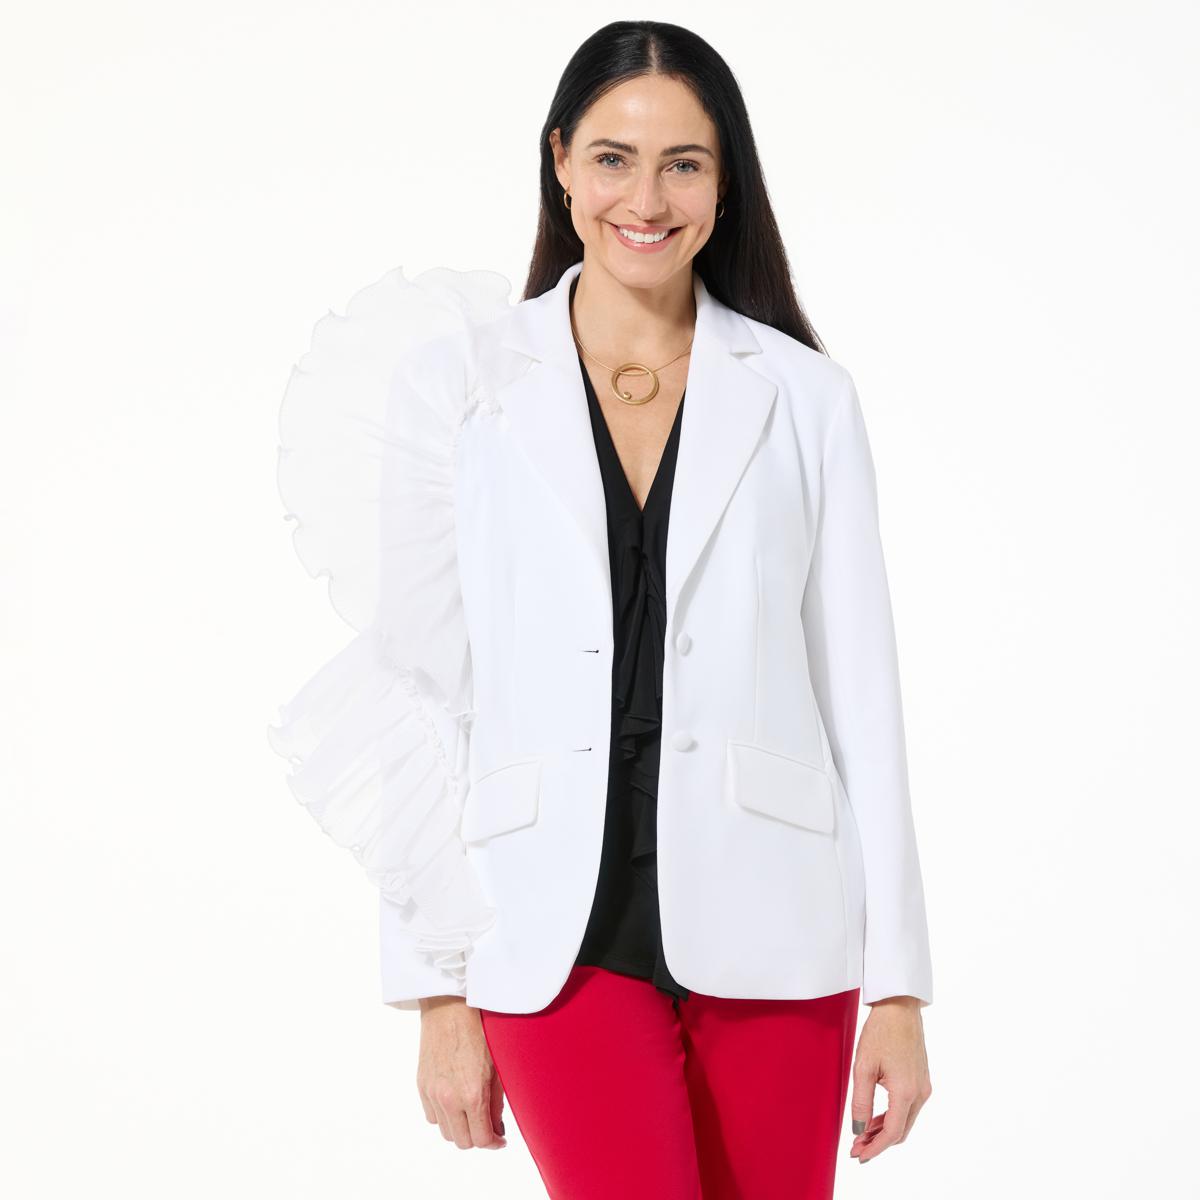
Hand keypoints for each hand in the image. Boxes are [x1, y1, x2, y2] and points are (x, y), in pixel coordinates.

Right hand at [416, 996, 506, 1149]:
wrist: (449, 1009)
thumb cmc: (479, 1032)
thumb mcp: (497, 1067)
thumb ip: (496, 1103)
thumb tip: (497, 1129)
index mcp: (472, 1094)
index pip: (481, 1139)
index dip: (493, 1144)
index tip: (500, 1140)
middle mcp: (449, 1099)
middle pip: (462, 1142)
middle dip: (477, 1138)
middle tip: (488, 1126)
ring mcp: (432, 1093)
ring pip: (445, 1132)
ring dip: (460, 1129)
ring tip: (472, 1114)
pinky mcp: (421, 1086)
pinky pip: (432, 1116)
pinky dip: (444, 1117)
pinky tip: (455, 1103)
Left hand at [848, 996, 931, 1162]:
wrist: (899, 1008)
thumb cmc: (880, 1032)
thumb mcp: (863, 1067)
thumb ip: (861, 1101)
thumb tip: (859, 1129)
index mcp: (906, 1091)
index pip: (892, 1133)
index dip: (875, 1148)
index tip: (859, 1155)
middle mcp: (920, 1093)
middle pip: (901, 1131)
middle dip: (879, 1143)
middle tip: (857, 1148)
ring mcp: (923, 1087)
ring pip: (905, 1120)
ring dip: (885, 1131)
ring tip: (862, 1135)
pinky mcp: (921, 1080)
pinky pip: (908, 1108)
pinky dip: (892, 1117)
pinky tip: (876, 1118)